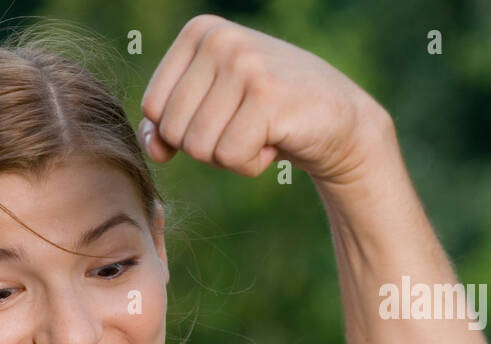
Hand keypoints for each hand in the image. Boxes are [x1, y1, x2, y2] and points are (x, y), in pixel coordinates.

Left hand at [138, 14, 387, 182]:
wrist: (338, 120)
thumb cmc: (267, 113)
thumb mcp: (210, 106)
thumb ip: (168, 123)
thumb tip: (154, 148)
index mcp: (200, 32)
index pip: (152, 108)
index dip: (182, 131)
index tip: (221, 115)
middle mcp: (221, 39)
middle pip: (174, 130)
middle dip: (207, 145)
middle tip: (245, 126)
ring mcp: (245, 64)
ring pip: (199, 147)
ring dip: (230, 155)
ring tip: (260, 131)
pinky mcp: (267, 96)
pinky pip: (231, 157)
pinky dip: (251, 164)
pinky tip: (275, 140)